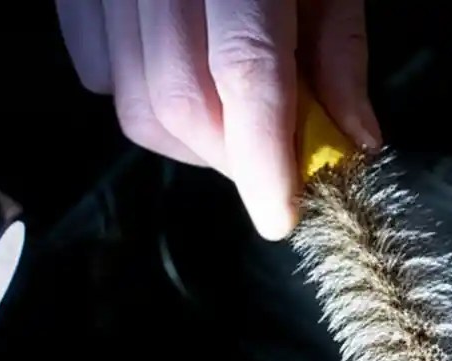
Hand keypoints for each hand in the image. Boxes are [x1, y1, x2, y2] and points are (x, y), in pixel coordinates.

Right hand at [54, 0, 381, 239]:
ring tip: (239, 118)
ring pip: (135, 104)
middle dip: (236, 157)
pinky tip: (189, 78)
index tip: (283, 215)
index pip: (245, 70)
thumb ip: (338, 54)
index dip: (264, 157)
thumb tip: (351, 143)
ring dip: (198, 140)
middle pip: (180, 103)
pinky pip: (100, 77)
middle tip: (278, 162)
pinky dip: (149, 103)